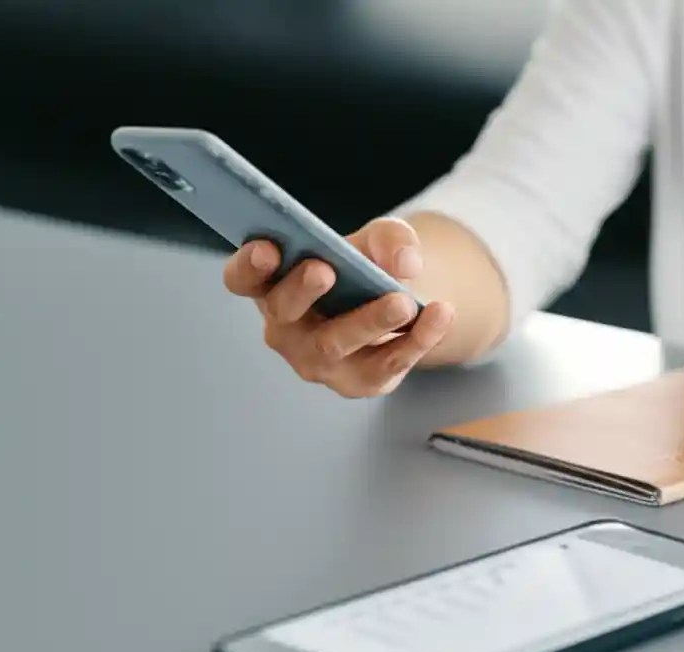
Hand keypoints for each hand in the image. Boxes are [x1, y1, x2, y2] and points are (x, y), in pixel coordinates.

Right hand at [223, 217, 454, 396]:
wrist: (398, 304)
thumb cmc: (367, 268)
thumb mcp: (380, 239)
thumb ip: (392, 238)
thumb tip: (405, 263)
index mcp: (273, 285)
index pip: (243, 279)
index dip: (248, 266)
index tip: (267, 248)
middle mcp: (286, 328)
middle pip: (284, 313)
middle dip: (300, 291)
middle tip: (324, 271)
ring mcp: (318, 361)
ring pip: (334, 346)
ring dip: (367, 322)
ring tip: (402, 301)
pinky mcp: (359, 381)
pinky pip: (385, 365)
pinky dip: (417, 340)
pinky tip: (440, 314)